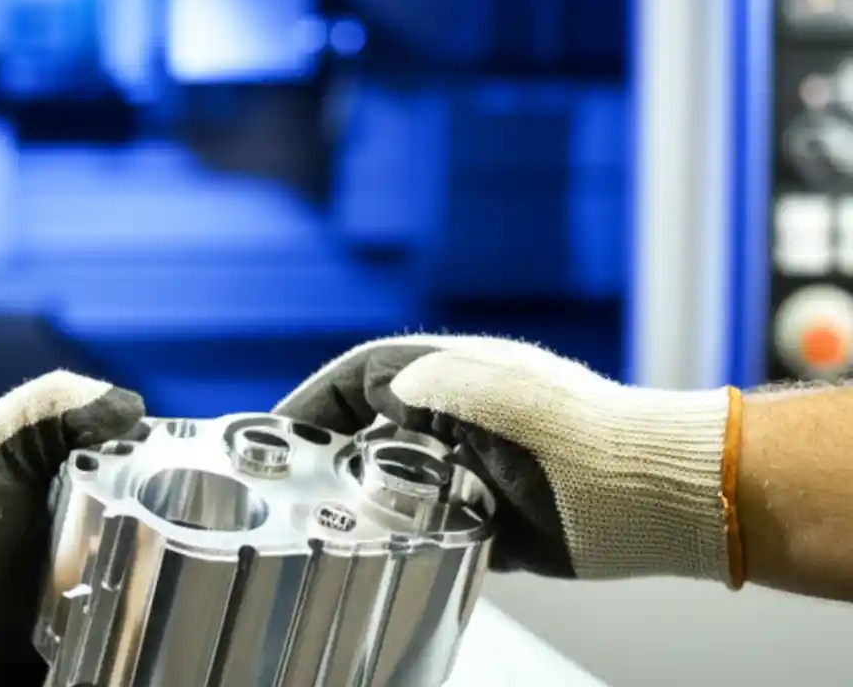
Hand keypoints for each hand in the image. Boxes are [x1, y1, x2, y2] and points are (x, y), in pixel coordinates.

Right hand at [274, 335, 742, 585]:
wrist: (655, 497)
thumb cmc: (585, 436)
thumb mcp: (502, 393)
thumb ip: (440, 378)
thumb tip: (388, 385)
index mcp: (450, 377)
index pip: (357, 378)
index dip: (310, 401)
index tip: (272, 431)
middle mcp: (453, 418)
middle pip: (364, 430)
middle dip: (324, 455)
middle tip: (286, 485)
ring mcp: (468, 468)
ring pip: (389, 482)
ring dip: (359, 500)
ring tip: (326, 522)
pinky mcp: (486, 518)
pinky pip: (423, 526)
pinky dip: (400, 537)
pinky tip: (384, 551)